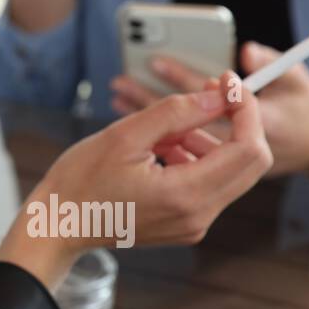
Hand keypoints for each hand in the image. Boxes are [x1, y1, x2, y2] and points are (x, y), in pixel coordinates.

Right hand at [0, 78, 272, 288]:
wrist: (59, 223)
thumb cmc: (81, 180)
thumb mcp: (125, 135)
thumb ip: (177, 112)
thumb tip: (220, 96)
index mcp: (186, 195)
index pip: (248, 149)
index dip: (245, 110)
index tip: (226, 83)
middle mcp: (199, 216)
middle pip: (250, 163)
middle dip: (234, 123)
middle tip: (207, 94)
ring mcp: (194, 225)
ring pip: (230, 172)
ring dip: (209, 140)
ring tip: (163, 131)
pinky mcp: (187, 225)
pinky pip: (210, 185)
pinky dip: (196, 159)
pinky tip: (161, 150)